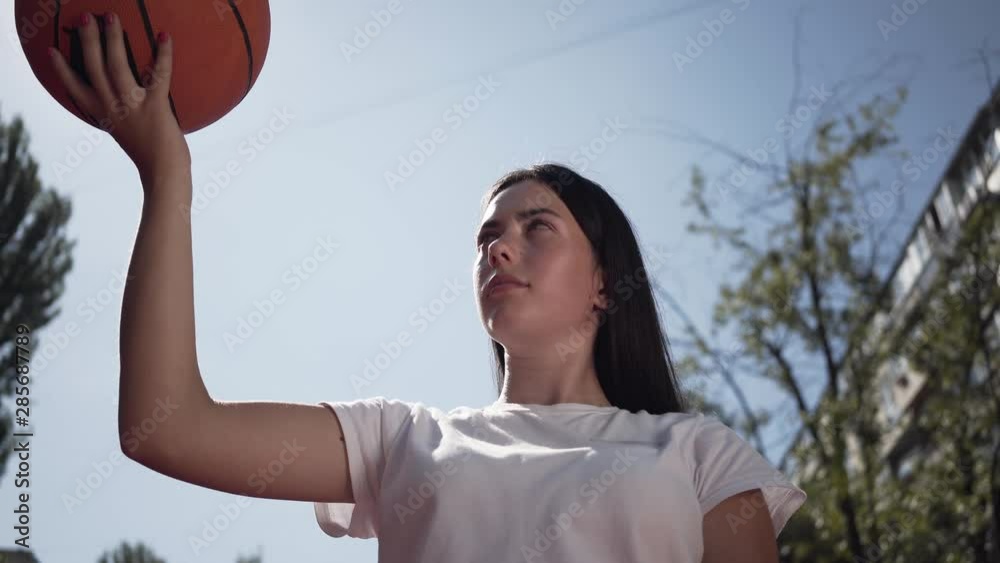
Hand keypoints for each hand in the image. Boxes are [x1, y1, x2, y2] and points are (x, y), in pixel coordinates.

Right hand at [49, 11, 189, 183]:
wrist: (164, 173)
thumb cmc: (150, 156)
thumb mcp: (126, 133)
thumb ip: (120, 116)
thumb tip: (121, 102)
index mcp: (103, 116)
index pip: (75, 89)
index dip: (62, 70)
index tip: (51, 51)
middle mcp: (113, 108)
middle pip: (94, 68)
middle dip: (87, 41)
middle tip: (85, 18)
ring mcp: (133, 106)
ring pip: (117, 66)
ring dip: (113, 39)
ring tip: (111, 17)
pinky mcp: (156, 106)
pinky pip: (159, 74)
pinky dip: (163, 54)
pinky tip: (165, 37)